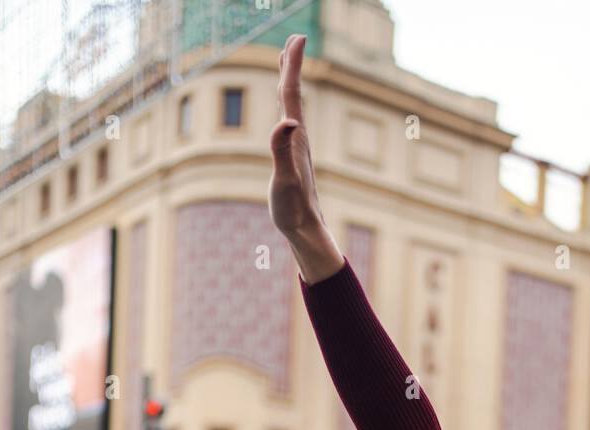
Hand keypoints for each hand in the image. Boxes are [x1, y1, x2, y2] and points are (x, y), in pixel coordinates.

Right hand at [269, 34, 326, 240]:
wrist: (306, 231)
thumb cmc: (294, 210)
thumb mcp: (285, 180)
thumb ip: (282, 150)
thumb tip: (286, 122)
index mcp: (295, 138)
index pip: (291, 94)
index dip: (292, 65)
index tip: (297, 37)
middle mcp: (298, 139)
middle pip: (293, 95)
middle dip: (291, 66)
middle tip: (293, 39)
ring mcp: (296, 149)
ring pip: (291, 108)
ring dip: (288, 84)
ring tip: (286, 65)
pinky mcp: (293, 160)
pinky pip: (288, 125)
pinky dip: (285, 109)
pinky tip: (284, 111)